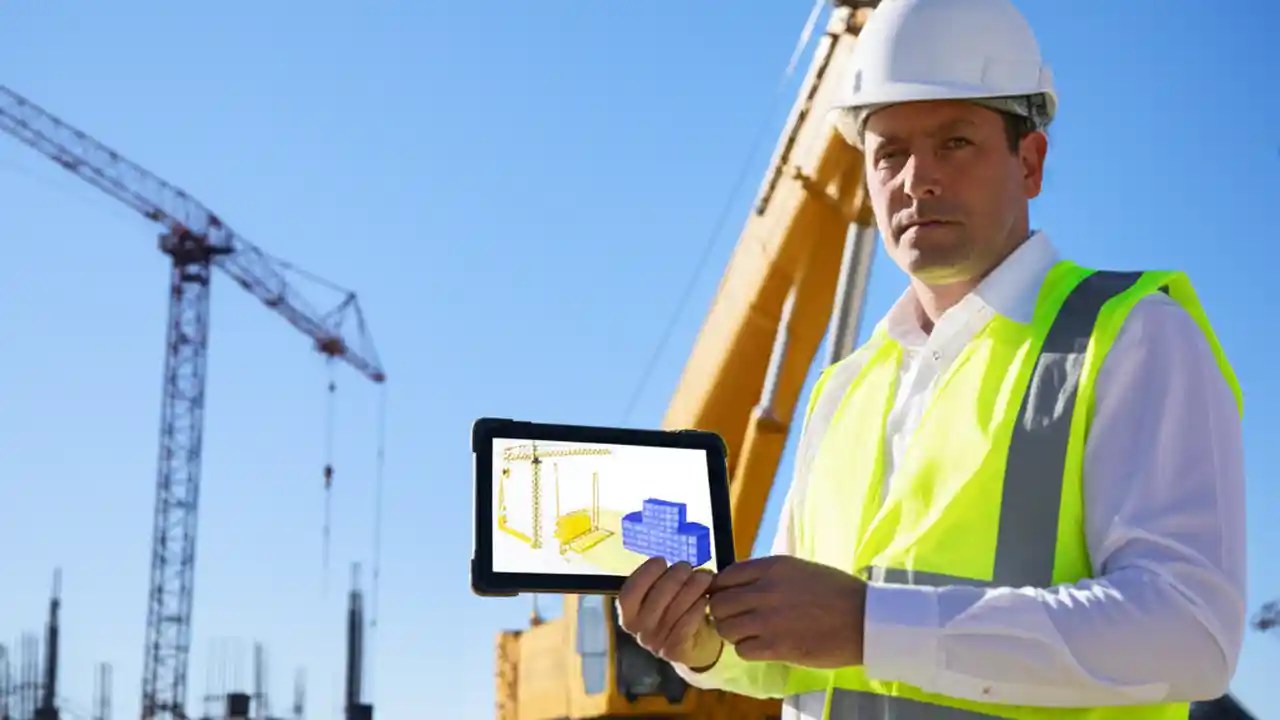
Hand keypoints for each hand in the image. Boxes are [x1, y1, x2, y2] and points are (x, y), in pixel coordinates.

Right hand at [617, 557, 724, 669]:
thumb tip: (680, 564)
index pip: (628, 594)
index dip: (644, 574)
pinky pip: (686, 625)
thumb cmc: (675, 611)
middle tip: (687, 567)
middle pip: (655, 598)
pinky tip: (705, 599)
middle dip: (674, 577)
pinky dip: (696, 609)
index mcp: (628, 614)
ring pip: (674, 610)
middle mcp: (638, 630)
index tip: (661, 561)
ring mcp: (655, 643)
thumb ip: (662, 580)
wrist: (693, 646)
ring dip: (691, 589)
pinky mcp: (675, 651)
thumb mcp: (662, 596)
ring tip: (704, 577)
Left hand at [707, 555, 865, 667]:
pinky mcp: (776, 646)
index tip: (728, 599)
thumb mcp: (798, 570)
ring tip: (750, 635)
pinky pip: (742, 649)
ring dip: (733, 633)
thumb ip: (767, 575)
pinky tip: (762, 647)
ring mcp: (769, 619)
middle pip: (718, 603)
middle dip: (723, 613)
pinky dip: (748, 650)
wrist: (864, 619)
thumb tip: (738, 586)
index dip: (721, 589)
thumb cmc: (835, 592)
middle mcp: (765, 590)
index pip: (725, 576)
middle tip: (737, 620)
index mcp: (772, 567)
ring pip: (725, 628)